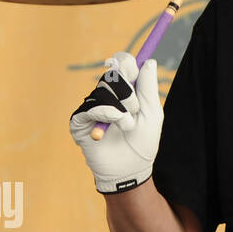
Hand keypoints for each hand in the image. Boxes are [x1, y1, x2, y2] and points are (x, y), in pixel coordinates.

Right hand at [70, 52, 161, 192]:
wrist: (129, 170)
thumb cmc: (143, 144)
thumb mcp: (152, 114)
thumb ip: (149, 88)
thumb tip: (149, 61)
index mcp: (124, 91)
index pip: (120, 65)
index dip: (124, 62)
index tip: (131, 67)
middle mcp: (106, 96)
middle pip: (112, 74)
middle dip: (128, 92)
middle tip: (134, 110)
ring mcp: (92, 107)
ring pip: (103, 90)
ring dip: (120, 109)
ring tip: (126, 127)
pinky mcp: (79, 120)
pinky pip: (91, 106)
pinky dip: (105, 114)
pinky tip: (109, 129)